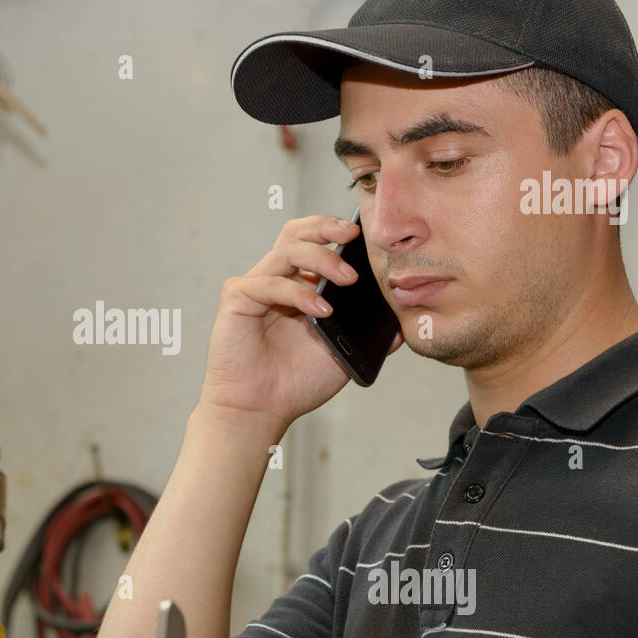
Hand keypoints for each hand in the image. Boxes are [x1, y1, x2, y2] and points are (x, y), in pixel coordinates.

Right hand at [196, 214, 403, 430]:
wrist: (259, 411)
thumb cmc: (293, 383)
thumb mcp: (342, 354)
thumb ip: (368, 336)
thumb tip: (401, 324)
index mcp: (297, 287)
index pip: (315, 243)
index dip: (337, 232)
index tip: (369, 236)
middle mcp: (275, 281)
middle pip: (296, 233)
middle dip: (326, 226)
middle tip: (354, 234)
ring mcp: (255, 287)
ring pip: (287, 250)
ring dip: (322, 259)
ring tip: (348, 279)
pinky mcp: (237, 298)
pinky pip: (270, 283)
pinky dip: (299, 293)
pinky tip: (321, 311)